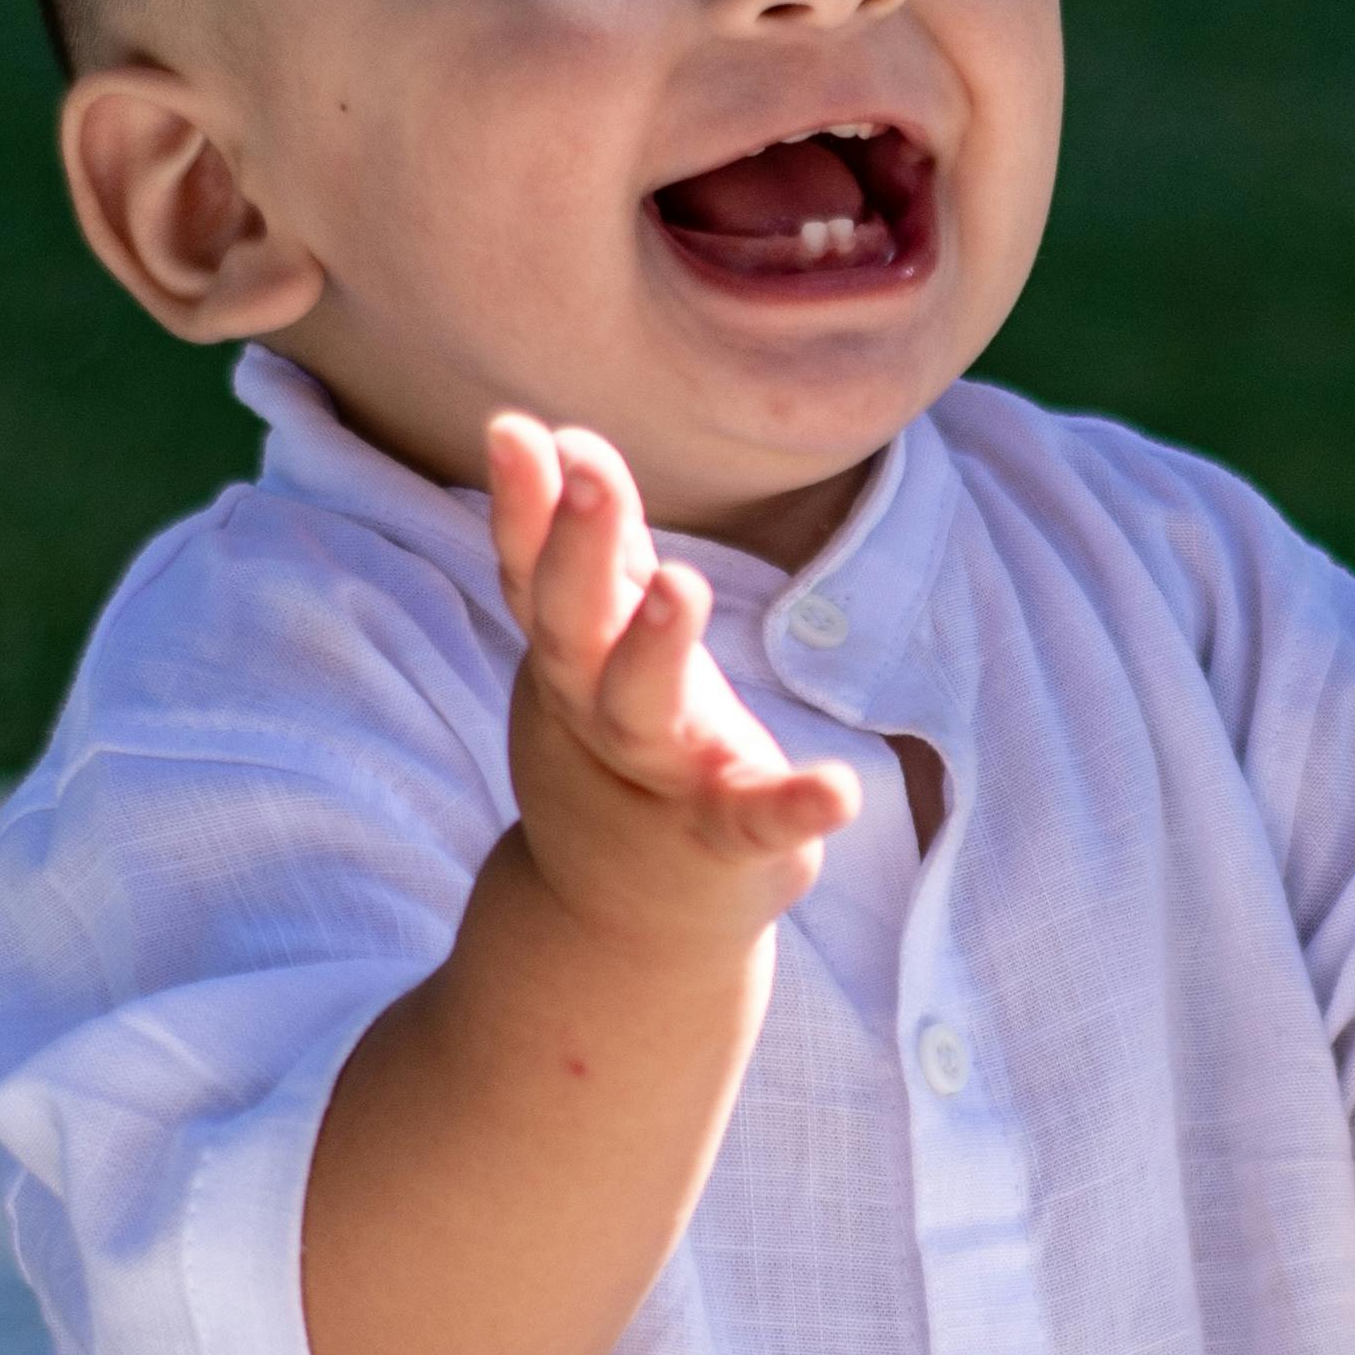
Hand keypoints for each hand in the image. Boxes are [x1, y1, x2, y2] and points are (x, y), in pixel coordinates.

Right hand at [487, 414, 862, 951]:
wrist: (620, 923)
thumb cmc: (616, 746)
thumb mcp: (593, 647)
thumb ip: (583, 546)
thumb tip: (548, 432)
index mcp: (569, 661)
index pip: (533, 574)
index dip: (521, 505)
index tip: (515, 431)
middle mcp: (598, 715)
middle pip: (573, 630)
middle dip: (577, 553)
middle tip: (587, 476)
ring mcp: (662, 777)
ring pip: (640, 713)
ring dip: (654, 649)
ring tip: (681, 584)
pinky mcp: (726, 837)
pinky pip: (757, 820)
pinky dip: (795, 807)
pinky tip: (839, 790)